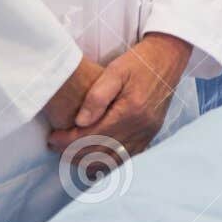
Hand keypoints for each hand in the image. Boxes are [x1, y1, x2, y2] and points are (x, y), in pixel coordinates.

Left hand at [46, 33, 191, 157]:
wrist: (168, 58)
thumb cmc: (139, 61)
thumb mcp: (116, 70)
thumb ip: (97, 96)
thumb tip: (80, 122)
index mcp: (131, 112)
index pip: (93, 136)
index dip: (68, 141)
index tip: (52, 138)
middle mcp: (141, 127)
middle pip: (101, 152)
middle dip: (74, 153)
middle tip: (56, 147)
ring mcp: (147, 134)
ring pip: (113, 160)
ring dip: (89, 161)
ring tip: (71, 154)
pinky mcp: (150, 135)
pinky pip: (126, 158)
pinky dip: (107, 162)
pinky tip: (94, 158)